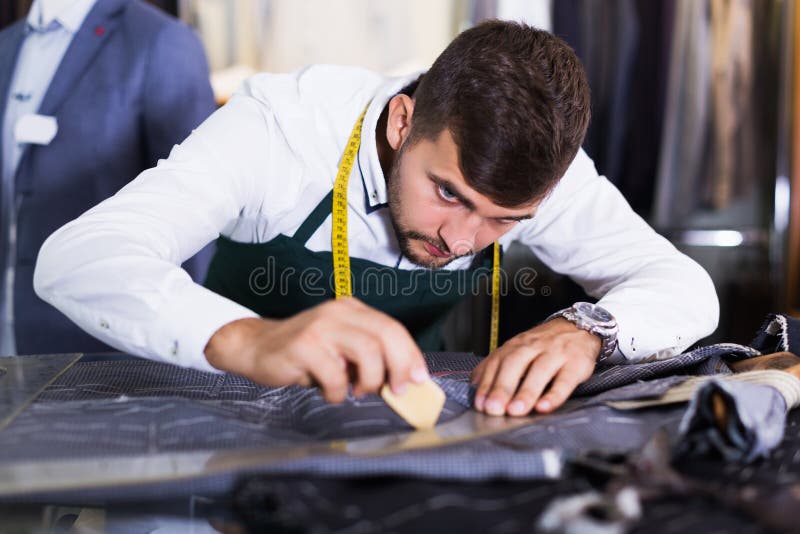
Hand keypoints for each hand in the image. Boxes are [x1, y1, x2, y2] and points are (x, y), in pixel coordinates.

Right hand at [204, 298, 428, 402]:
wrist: (255, 348)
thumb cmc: (305, 355)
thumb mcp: (341, 351)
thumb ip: (369, 359)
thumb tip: (405, 382)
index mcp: (352, 310)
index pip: (392, 328)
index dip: (410, 355)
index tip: (420, 379)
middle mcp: (338, 312)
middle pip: (385, 335)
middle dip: (400, 366)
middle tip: (399, 390)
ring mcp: (320, 327)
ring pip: (367, 352)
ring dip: (370, 380)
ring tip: (356, 391)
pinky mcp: (303, 346)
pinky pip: (335, 375)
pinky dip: (337, 392)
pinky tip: (328, 392)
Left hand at [471, 318, 599, 415]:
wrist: (579, 327)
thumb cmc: (543, 345)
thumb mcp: (518, 349)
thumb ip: (497, 366)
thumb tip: (475, 385)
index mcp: (515, 345)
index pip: (496, 363)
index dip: (487, 384)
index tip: (480, 404)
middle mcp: (533, 347)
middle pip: (514, 365)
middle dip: (502, 388)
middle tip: (493, 409)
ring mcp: (555, 354)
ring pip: (538, 372)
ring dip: (525, 393)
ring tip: (515, 411)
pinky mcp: (576, 364)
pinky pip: (565, 380)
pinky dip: (554, 395)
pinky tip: (544, 407)